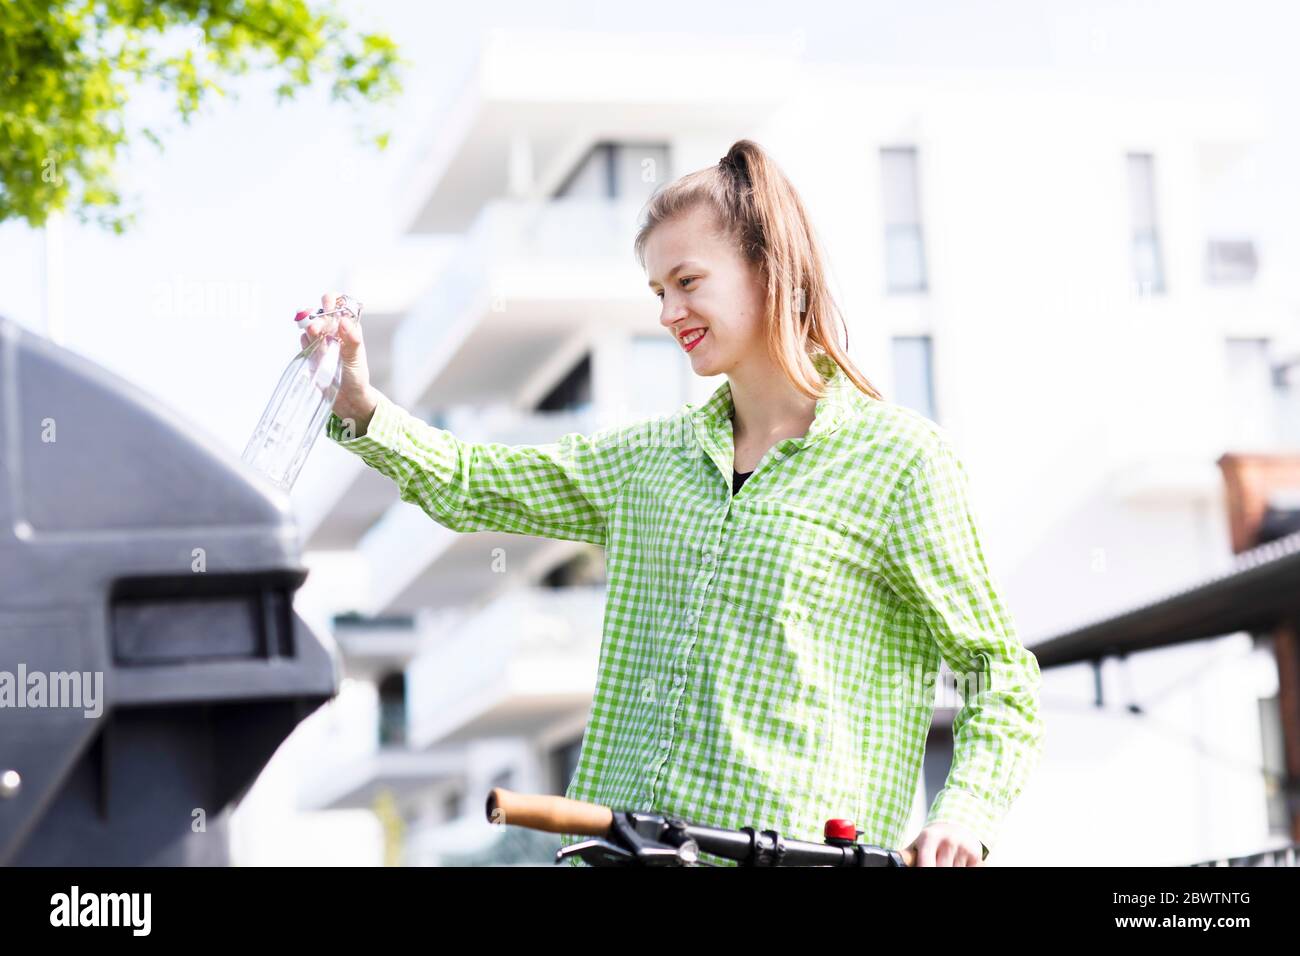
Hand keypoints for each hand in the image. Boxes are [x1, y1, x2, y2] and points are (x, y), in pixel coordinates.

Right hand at [300, 290, 375, 427]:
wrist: (347, 399)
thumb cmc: (356, 377)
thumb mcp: (356, 359)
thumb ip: (352, 340)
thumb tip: (345, 321)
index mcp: (348, 328)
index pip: (339, 304)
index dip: (332, 301)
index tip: (328, 305)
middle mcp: (334, 332)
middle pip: (320, 313)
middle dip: (316, 316)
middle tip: (316, 327)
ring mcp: (321, 342)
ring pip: (310, 326)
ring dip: (309, 328)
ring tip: (314, 336)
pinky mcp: (311, 353)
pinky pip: (304, 341)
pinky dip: (305, 342)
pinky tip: (310, 349)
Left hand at [902, 822, 984, 866]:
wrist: (957, 827)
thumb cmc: (933, 839)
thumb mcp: (919, 843)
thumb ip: (908, 856)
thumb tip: (894, 862)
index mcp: (930, 837)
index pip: (926, 863)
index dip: (924, 869)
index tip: (922, 870)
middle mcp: (948, 841)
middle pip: (941, 869)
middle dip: (936, 869)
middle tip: (936, 861)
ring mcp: (963, 848)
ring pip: (954, 871)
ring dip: (949, 869)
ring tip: (945, 861)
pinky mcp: (976, 856)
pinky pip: (967, 871)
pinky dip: (961, 869)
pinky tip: (957, 863)